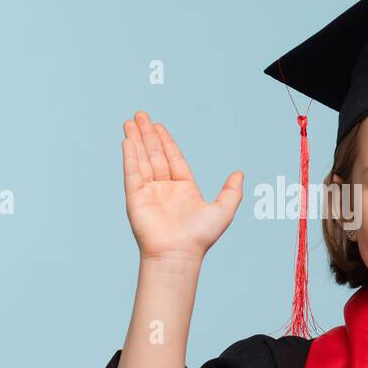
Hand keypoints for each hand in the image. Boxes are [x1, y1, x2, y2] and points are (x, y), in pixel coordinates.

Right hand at [121, 111, 242, 262]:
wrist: (178, 253)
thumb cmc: (199, 237)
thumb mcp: (223, 210)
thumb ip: (232, 191)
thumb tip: (240, 173)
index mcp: (184, 189)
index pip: (173, 158)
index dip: (166, 141)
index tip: (158, 126)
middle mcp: (164, 189)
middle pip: (155, 154)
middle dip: (148, 134)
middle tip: (141, 115)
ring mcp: (148, 192)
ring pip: (142, 159)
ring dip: (136, 139)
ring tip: (130, 121)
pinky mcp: (135, 197)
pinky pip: (132, 171)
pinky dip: (130, 155)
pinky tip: (127, 139)